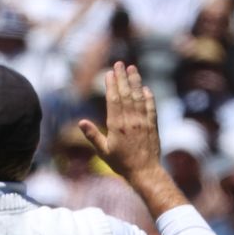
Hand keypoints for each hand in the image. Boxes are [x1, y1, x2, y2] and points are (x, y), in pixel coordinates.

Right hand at [78, 61, 162, 181]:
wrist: (145, 171)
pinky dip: (148, 96)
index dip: (111, 85)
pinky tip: (145, 88)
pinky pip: (150, 106)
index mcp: (117, 126)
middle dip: (122, 78)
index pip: (113, 100)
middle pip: (126, 94)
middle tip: (120, 64)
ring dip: (135, 81)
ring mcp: (143, 121)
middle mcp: (131, 120)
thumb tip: (81, 122)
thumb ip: (92, 135)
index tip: (109, 73)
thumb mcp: (103, 151)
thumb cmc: (121, 163)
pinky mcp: (152, 124)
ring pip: (138, 96)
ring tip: (132, 69)